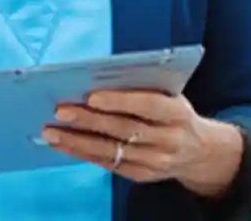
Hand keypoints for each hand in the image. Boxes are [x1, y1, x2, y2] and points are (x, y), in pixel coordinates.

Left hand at [42, 90, 243, 197]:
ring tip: (51, 131)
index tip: (91, 95)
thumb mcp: (170, 94)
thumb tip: (97, 76)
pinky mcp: (142, 175)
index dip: (120, 101)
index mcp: (177, 113)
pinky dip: (83, 154)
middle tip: (60, 110)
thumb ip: (142, 87)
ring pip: (112, 151)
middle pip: (124, 129)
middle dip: (89, 120)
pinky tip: (64, 144)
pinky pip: (109, 164)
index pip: (148, 105)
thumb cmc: (174, 112)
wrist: (199, 151)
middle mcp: (168, 139)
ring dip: (78, 141)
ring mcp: (156, 161)